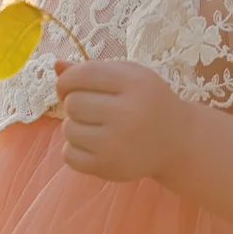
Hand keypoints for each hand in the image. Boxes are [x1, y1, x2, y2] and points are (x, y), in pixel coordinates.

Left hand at [54, 57, 183, 181]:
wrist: (177, 141)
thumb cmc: (147, 102)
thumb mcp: (128, 77)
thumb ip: (92, 69)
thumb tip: (56, 66)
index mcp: (134, 83)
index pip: (81, 75)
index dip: (67, 80)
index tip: (71, 87)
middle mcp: (128, 113)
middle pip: (72, 103)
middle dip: (76, 104)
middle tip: (93, 110)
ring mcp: (117, 143)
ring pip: (68, 129)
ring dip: (76, 127)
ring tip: (97, 128)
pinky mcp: (109, 167)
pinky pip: (69, 155)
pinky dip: (76, 150)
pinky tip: (95, 146)